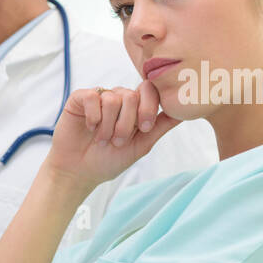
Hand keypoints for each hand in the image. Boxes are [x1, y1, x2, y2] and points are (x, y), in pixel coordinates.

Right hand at [43, 81, 181, 188]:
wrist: (78, 172)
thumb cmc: (107, 161)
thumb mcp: (140, 146)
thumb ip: (160, 127)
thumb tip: (184, 112)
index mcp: (134, 108)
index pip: (149, 91)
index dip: (149, 107)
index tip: (144, 128)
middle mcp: (118, 99)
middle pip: (132, 96)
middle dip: (127, 123)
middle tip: (117, 141)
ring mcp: (99, 97)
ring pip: (113, 98)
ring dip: (108, 125)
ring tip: (102, 140)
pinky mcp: (80, 98)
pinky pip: (93, 97)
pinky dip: (94, 117)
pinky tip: (90, 128)